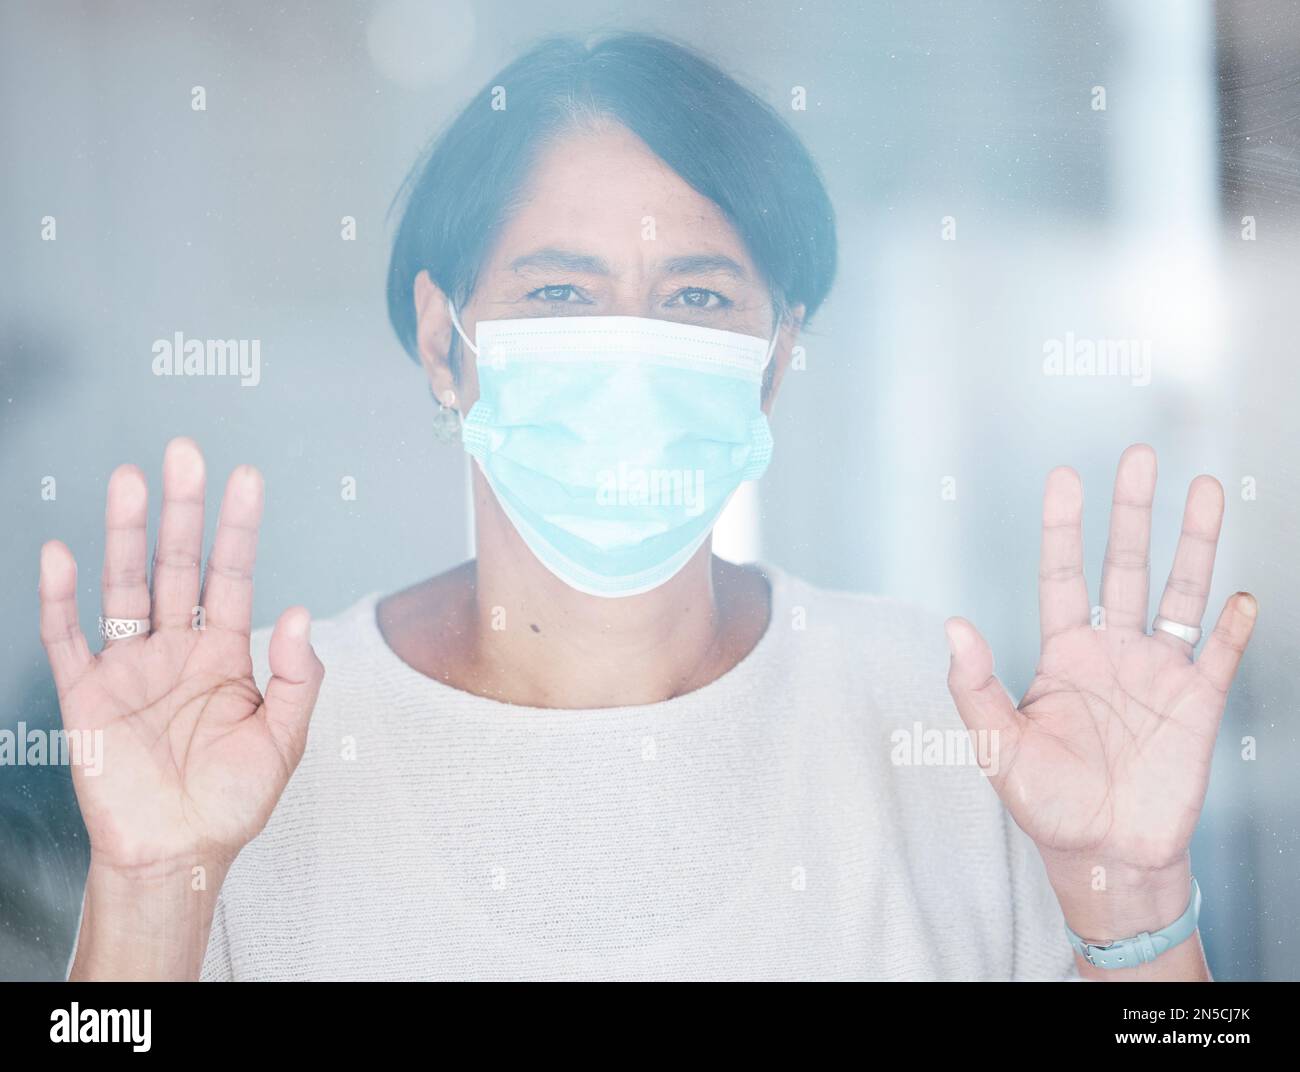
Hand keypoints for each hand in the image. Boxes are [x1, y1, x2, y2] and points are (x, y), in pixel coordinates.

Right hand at [39, 438, 323, 876]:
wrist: (179, 855)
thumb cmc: (232, 801)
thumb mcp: (285, 739)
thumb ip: (298, 677)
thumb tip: (297, 612)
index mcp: (227, 655)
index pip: (232, 576)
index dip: (239, 529)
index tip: (246, 479)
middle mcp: (177, 649)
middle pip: (177, 566)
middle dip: (182, 512)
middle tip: (186, 455)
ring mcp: (130, 667)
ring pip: (125, 586)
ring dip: (126, 534)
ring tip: (131, 480)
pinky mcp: (87, 695)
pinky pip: (69, 637)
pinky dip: (61, 597)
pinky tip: (63, 554)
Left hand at [944, 445, 1255, 938]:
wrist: (1104, 855)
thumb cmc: (1046, 803)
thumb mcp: (997, 747)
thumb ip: (974, 688)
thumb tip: (954, 626)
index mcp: (1063, 653)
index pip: (1063, 574)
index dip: (1064, 527)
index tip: (1065, 476)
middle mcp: (1112, 650)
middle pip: (1125, 566)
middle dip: (1132, 512)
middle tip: (1140, 456)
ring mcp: (1158, 673)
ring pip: (1180, 594)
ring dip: (1193, 545)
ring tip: (1203, 491)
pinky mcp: (1198, 704)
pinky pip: (1222, 656)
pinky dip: (1234, 626)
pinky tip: (1240, 595)